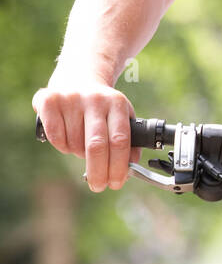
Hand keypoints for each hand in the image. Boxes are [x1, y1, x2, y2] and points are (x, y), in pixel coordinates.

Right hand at [32, 73, 139, 191]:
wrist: (78, 77)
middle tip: (98, 186)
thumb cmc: (102, 107)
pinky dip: (62, 146)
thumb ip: (129, 142)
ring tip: (81, 143)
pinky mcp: (49, 100)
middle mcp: (96, 99)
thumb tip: (129, 170)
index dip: (118, 167)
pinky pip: (56, 138)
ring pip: (74, 144)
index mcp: (117, 104)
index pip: (120, 141)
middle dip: (98, 172)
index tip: (116, 183)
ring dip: (78, 154)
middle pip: (96, 146)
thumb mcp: (121, 117)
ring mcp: (72, 98)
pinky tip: (67, 136)